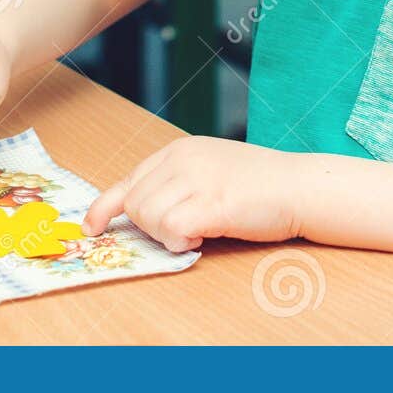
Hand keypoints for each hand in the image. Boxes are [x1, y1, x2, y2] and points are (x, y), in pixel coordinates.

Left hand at [83, 137, 303, 251]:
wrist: (300, 187)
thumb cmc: (259, 185)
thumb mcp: (209, 170)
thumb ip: (176, 183)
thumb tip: (141, 210)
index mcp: (179, 150)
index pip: (128, 180)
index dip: (104, 207)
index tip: (92, 227)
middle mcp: (184, 159)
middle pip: (135, 204)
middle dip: (149, 228)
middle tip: (180, 233)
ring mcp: (198, 179)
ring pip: (148, 217)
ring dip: (165, 236)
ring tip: (194, 233)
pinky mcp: (213, 203)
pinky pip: (171, 229)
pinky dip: (178, 242)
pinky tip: (199, 239)